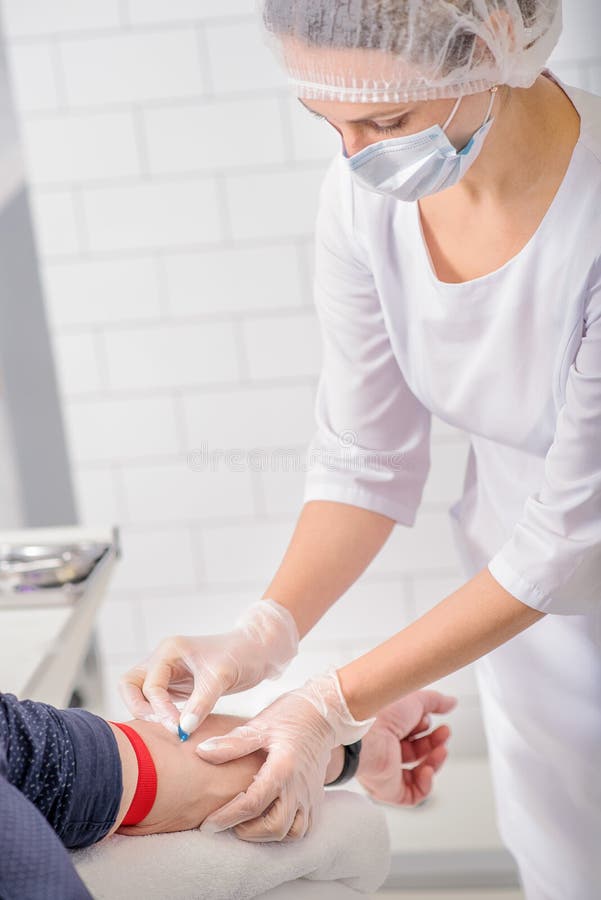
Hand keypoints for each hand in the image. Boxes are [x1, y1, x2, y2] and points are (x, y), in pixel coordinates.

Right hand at [118, 599, 298, 735]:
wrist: (258, 650)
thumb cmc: (241, 655)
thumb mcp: (222, 676)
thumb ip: (202, 702)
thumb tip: (183, 729)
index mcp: (170, 650)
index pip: (151, 684)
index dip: (161, 709)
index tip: (179, 729)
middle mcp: (163, 659)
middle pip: (130, 685)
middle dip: (141, 709)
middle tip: (164, 728)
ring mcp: (167, 672)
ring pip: (139, 694)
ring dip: (148, 714)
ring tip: (171, 730)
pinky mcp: (175, 685)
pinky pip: (156, 701)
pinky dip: (159, 715)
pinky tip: (176, 729)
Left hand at [195, 670, 374, 841]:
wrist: (323, 714)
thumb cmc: (289, 716)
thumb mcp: (259, 724)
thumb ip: (232, 743)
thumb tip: (201, 752)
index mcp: (284, 767)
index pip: (253, 803)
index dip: (227, 817)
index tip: (207, 825)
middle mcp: (300, 786)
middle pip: (274, 827)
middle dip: (246, 831)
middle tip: (227, 822)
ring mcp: (311, 795)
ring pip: (291, 832)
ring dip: (266, 834)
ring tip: (247, 822)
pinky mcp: (316, 798)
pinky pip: (304, 827)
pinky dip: (285, 831)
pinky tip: (268, 819)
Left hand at [357, 690, 456, 805]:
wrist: (367, 732)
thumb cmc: (382, 712)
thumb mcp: (414, 699)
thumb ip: (435, 702)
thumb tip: (451, 703)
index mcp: (387, 727)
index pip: (412, 733)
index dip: (428, 728)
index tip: (437, 721)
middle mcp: (385, 748)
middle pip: (417, 752)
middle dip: (435, 743)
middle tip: (444, 734)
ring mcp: (387, 769)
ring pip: (417, 774)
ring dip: (434, 762)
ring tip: (441, 750)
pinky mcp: (387, 788)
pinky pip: (411, 795)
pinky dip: (425, 784)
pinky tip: (428, 770)